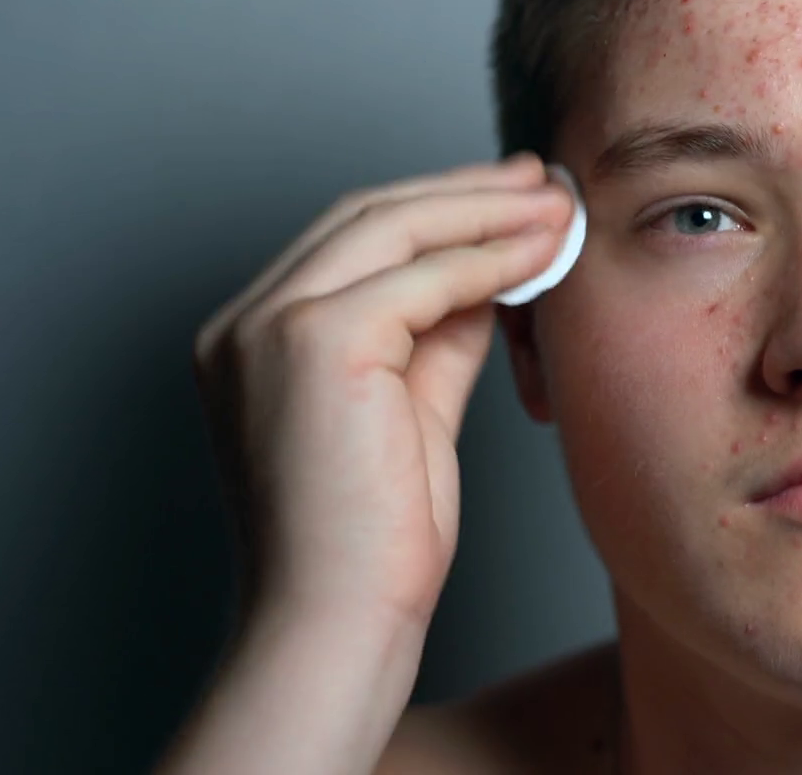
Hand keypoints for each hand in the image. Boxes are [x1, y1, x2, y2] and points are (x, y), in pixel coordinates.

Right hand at [190, 153, 574, 626]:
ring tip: (556, 205)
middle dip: (465, 192)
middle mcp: (244, 324)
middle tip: (542, 180)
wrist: (338, 621)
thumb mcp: (413, 411)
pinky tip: (541, 253)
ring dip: (485, 212)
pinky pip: (421, 278)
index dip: (438, 209)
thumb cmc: (372, 542)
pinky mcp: (313, 342)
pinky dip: (488, 259)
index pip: (351, 241)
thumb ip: (442, 337)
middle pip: (367, 217)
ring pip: (392, 229)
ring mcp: (269, 327)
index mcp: (254, 340)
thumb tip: (492, 274)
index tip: (511, 197)